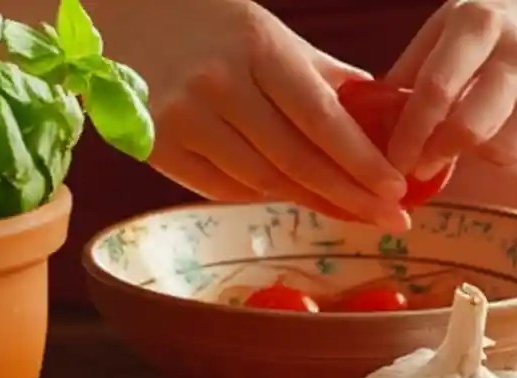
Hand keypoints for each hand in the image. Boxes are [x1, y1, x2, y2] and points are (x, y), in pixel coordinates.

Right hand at [111, 0, 410, 230]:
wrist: (119, 12)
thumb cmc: (207, 22)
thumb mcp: (269, 31)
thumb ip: (323, 74)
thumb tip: (384, 110)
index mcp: (257, 47)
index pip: (322, 118)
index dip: (362, 161)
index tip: (397, 188)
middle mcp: (219, 84)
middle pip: (296, 160)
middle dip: (350, 196)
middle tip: (390, 218)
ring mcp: (183, 119)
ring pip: (260, 182)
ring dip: (310, 201)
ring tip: (349, 211)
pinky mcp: (156, 148)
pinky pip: (221, 190)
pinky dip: (259, 197)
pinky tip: (288, 196)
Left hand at [385, 0, 516, 179]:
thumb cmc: (489, 26)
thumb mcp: (446, 26)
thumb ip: (412, 67)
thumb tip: (374, 117)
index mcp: (481, 26)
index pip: (437, 89)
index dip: (410, 132)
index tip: (394, 158)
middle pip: (472, 126)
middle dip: (437, 153)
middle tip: (419, 164)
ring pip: (503, 150)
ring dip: (474, 157)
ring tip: (463, 142)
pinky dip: (505, 163)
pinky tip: (493, 144)